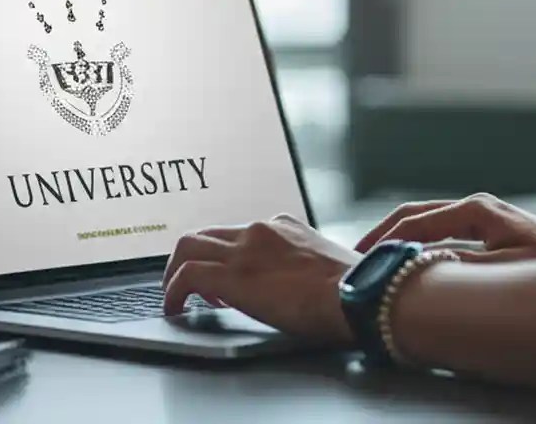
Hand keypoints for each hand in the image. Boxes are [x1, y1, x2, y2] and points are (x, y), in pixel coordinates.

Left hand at [162, 214, 361, 344]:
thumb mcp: (331, 268)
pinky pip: (186, 276)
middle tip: (189, 285)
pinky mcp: (232, 276)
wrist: (362, 295)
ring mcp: (244, 251)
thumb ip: (309, 270)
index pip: (240, 232)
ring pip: (187, 246)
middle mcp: (260, 231)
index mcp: (284, 227)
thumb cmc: (358, 290)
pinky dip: (173, 291)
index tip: (223, 280)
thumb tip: (311, 290)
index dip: (225, 255)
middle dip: (192, 257)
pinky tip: (175, 308)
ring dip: (175, 272)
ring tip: (175, 296)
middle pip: (206, 234)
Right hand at [355, 193, 535, 262]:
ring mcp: (488, 219)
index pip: (413, 223)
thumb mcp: (505, 272)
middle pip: (416, 216)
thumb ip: (455, 268)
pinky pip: (446, 237)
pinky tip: (416, 270)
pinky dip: (422, 249)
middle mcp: (479, 209)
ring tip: (377, 266)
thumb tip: (413, 266)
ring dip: (401, 243)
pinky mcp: (497, 235)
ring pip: (429, 225)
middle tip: (353, 263)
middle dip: (383, 237)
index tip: (357, 264)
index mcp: (476, 211)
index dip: (382, 243)